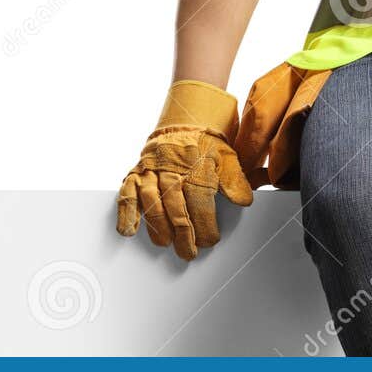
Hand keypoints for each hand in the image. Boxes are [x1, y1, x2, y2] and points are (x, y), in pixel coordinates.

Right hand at [116, 80, 254, 260]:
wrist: (185, 119)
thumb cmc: (208, 143)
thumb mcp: (228, 156)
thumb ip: (235, 180)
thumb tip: (245, 201)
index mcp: (197, 163)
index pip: (201, 197)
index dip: (206, 222)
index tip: (211, 240)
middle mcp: (172, 166)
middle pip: (176, 203)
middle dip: (183, 232)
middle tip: (189, 252)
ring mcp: (152, 170)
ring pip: (152, 200)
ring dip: (158, 226)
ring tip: (165, 244)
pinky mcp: (136, 172)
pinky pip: (127, 193)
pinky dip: (126, 213)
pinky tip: (129, 230)